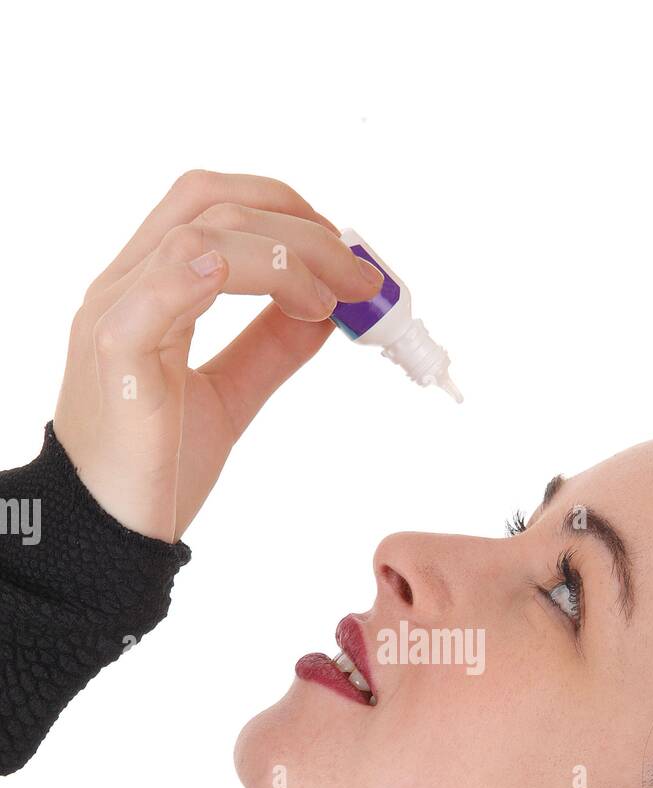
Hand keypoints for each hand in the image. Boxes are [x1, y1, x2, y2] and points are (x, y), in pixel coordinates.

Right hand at [53, 170, 383, 541]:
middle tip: (358, 275)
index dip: (285, 210)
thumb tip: (327, 311)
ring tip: (332, 303)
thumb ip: (270, 348)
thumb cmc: (155, 469)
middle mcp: (123, 287)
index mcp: (145, 288)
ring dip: (285, 255)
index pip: (208, 203)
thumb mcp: (228, 396)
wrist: (108, 535)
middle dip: (299, 225)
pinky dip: (225, 272)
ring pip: (199, 234)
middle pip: (210, 202)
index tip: (345, 255)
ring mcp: (113, 315)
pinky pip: (163, 286)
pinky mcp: (115, 354)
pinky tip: (288, 297)